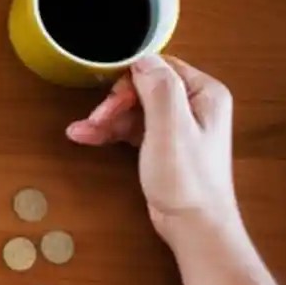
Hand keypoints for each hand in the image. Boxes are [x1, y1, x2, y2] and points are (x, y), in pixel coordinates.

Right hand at [65, 55, 238, 242]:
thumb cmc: (185, 178)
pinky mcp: (163, 146)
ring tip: (80, 132)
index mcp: (204, 94)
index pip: (161, 68)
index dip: (131, 79)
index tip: (111, 100)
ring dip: (107, 119)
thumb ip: (159, 88)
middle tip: (95, 120)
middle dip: (115, 103)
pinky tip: (85, 137)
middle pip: (144, 88)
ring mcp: (178, 127)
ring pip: (135, 110)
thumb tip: (142, 59)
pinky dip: (111, 132)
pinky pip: (133, 129)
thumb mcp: (171, 128)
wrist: (193, 225)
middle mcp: (194, 105)